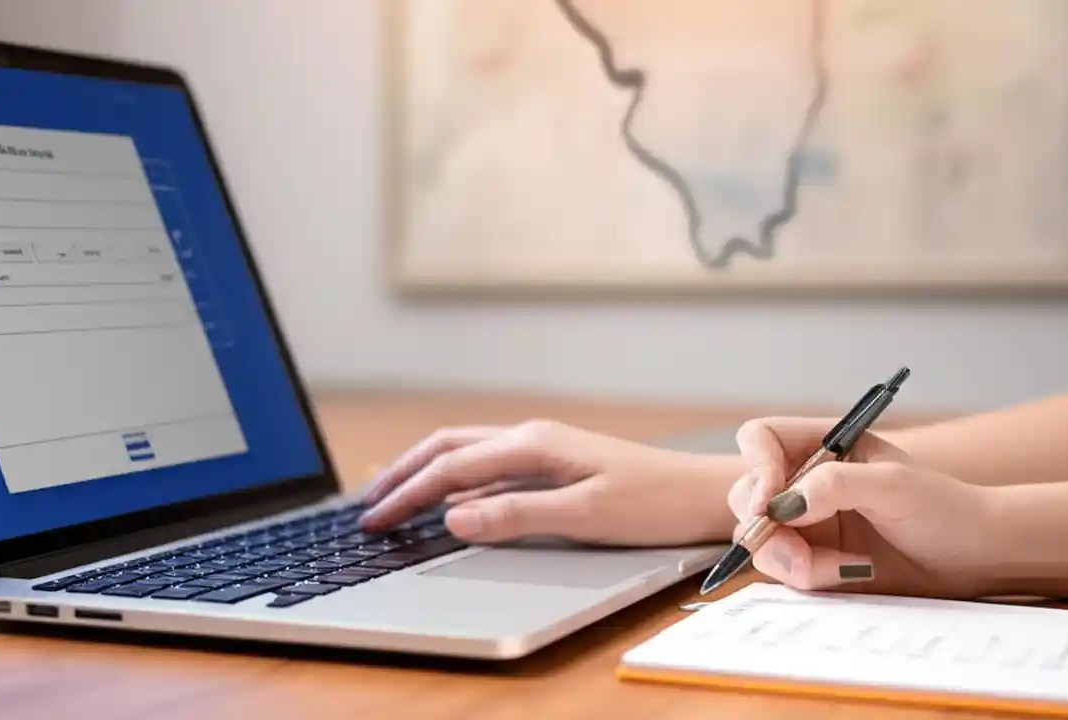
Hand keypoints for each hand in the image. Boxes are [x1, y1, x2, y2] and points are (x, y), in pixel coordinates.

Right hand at [359, 420, 741, 545]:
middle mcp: (532, 437)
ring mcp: (543, 447)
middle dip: (402, 473)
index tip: (373, 519)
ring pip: (465, 451)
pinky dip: (453, 478)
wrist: (702, 493)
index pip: (451, 467)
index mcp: (534, 444)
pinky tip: (447, 497)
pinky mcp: (553, 463)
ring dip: (424, 471)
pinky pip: (487, 464)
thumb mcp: (584, 514)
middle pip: (448, 446)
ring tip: (392, 496)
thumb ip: (516, 514)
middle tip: (366, 505)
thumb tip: (454, 518)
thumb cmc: (652, 503)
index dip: (407, 494)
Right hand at [729, 417, 997, 597]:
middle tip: (801, 550)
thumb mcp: (894, 486)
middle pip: (747, 495)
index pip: (759, 440)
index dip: (756, 467)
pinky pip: (783, 570)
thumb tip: (784, 504)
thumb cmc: (945, 508)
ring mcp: (806, 522)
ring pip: (760, 539)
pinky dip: (810, 576)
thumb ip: (837, 484)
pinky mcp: (813, 557)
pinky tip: (851, 573)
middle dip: (768, 528)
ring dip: (792, 559)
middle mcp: (806, 480)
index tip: (772, 501)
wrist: (974, 557)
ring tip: (843, 568)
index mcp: (823, 445)